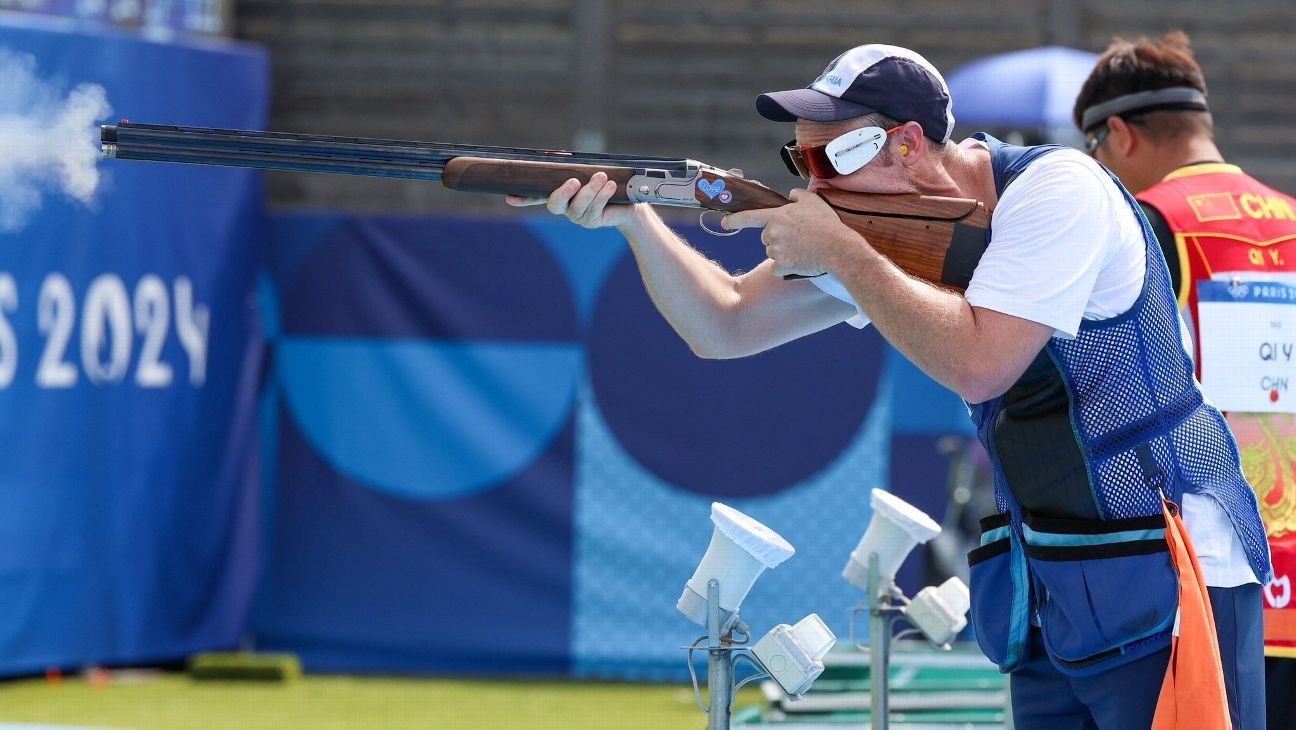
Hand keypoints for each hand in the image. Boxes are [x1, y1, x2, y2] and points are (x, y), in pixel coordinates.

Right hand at [505, 171, 637, 228]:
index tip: (509, 197)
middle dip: (563, 192)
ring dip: (591, 190)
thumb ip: (579, 168)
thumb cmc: (607, 183)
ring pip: (578, 205)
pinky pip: (595, 209)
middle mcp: (565, 207)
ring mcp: (577, 216)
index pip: (536, 196)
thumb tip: (569, 158)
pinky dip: (602, 195)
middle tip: (574, 180)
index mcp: (560, 194)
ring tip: (602, 177)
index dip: (523, 198)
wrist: (629, 203)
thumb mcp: (592, 173)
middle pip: (554, 204)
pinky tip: (610, 185)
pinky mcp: (592, 222)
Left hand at [722, 189, 859, 277]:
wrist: (838, 249)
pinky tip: (801, 261)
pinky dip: (787, 267)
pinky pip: (778, 268)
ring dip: (784, 253)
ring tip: (803, 249)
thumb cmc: (826, 225)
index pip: (749, 217)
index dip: (734, 220)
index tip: (724, 223)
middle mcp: (772, 234)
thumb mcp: (813, 201)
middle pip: (766, 238)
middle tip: (798, 238)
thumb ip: (797, 195)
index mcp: (777, 217)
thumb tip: (790, 196)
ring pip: (773, 253)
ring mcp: (776, 251)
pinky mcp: (782, 266)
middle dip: (777, 238)